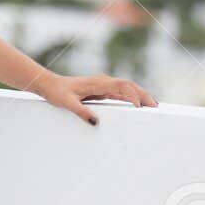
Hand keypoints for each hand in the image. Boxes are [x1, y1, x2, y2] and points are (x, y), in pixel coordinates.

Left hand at [37, 72, 157, 125]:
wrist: (50, 85)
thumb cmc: (57, 92)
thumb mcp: (67, 103)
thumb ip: (81, 112)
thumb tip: (95, 122)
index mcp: (98, 83)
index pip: (121, 86)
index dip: (132, 95)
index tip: (140, 105)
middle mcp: (103, 82)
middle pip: (129, 86)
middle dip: (143, 94)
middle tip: (155, 106)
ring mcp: (103, 85)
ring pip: (127, 88)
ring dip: (139, 95)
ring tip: (152, 107)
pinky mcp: (101, 90)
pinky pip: (120, 93)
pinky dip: (131, 98)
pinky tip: (137, 105)